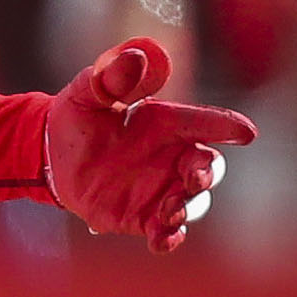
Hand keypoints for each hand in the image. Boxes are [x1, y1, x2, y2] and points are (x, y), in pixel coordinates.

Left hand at [46, 36, 256, 251]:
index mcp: (166, 123)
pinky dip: (169, 237)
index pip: (204, 122)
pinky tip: (161, 240)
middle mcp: (172, 157)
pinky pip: (165, 231)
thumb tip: (138, 56)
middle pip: (208, 166)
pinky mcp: (142, 217)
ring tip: (173, 211)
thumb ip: (112, 76)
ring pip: (192, 202)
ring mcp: (160, 189)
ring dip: (189, 207)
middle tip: (196, 176)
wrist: (49, 155)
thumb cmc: (76, 116)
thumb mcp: (88, 92)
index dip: (227, 126)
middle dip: (208, 172)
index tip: (246, 132)